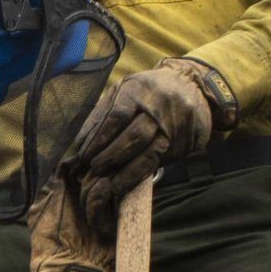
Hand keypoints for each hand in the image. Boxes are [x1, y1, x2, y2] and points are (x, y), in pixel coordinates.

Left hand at [63, 59, 218, 236]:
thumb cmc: (146, 93)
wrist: (191, 86)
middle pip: (134, 135)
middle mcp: (160, 106)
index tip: (84, 155)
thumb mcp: (123, 92)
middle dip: (111, 155)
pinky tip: (123, 184)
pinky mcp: (186, 140)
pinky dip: (139, 174)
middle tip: (94, 169)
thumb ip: (102, 115)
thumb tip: (79, 145)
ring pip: (150, 151)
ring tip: (107, 183)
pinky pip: (160, 160)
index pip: (117, 115)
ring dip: (125, 170)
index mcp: (140, 89)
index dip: (99, 138)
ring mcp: (176, 123)